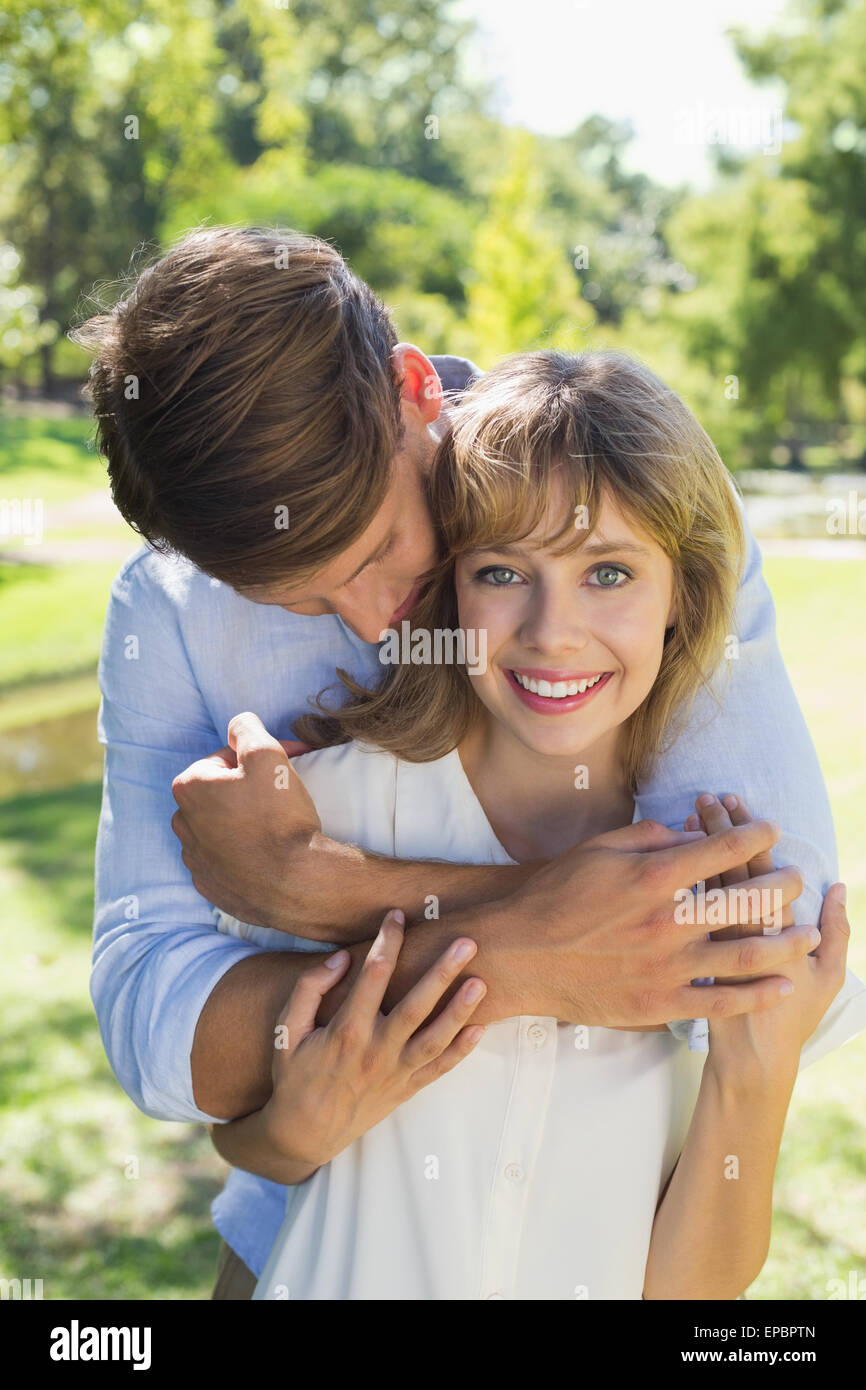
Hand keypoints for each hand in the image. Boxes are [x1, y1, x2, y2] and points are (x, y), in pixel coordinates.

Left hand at [172, 711, 329, 931]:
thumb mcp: (267, 753)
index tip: (287, 765)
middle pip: (219, 793)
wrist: (295, 882)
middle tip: (282, 796)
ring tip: (275, 826)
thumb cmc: (279, 816)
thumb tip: (237, 724)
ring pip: (220, 826)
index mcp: (189, 787)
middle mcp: (182, 823)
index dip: (258, 759)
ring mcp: (194, 858)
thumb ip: (246, 728)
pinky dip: (242, 852)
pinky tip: (266, 852)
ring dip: (242, 820)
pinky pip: (224, 859)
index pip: (225, 759)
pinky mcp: (210, 885)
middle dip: (247, 789)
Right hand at [261, 910, 487, 1168]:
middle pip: (415, 1005)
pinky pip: (438, 1070)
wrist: (304, 1133)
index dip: (387, 941)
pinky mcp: (406, 1089)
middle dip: (442, 972)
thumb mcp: (285, 1030)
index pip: (372, 975)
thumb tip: (341, 958)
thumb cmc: (294, 1075)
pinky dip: (461, 1051)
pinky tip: (480, 1028)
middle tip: (468, 942)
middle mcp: (375, 1051)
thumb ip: (309, 990)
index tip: (397, 916)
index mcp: (345, 1031)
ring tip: (481, 982)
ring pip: (434, 1038)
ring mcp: (394, 1072)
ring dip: (460, 1010)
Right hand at [505, 816, 816, 1025]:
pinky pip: (722, 1001)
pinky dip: (759, 993)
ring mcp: (667, 966)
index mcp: (654, 875)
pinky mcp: (660, 1003)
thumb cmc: (557, 895)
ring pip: (748, 955)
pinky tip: (782, 984)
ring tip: (809, 934)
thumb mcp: (599, 849)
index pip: (723, 849)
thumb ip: (650, 837)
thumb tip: (691, 832)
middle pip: (747, 901)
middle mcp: (668, 920)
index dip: (756, 836)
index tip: (771, 830)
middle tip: (796, 879)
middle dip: (782, 887)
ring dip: (787, 942)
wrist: (520, 955)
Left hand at [685, 794, 849, 1076]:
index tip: (737, 802)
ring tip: (687, 815)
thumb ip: (838, 932)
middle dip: (718, 830)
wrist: (750, 1061)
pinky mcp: (689, 961)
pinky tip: (672, 859)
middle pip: (727, 870)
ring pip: (701, 888)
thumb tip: (840, 888)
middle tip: (707, 796)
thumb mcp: (828, 979)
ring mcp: (712, 951)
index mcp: (778, 935)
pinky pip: (681, 916)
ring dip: (695, 850)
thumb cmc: (794, 1019)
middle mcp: (742, 938)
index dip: (748, 834)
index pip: (760, 870)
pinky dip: (679, 884)